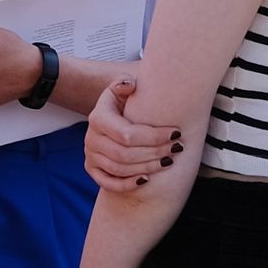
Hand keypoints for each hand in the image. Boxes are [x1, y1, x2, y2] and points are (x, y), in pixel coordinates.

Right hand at [85, 73, 179, 189]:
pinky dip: (127, 184)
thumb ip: (126, 83)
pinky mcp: (92, 169)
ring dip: (147, 167)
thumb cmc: (126, 102)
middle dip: (155, 153)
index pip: (127, 134)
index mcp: (98, 117)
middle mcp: (90, 138)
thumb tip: (129, 85)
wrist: (112, 116)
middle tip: (177, 148)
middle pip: (124, 154)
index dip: (153, 137)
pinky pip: (108, 183)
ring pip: (120, 169)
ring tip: (169, 161)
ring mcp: (90, 155)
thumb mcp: (124, 88)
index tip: (176, 133)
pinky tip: (147, 179)